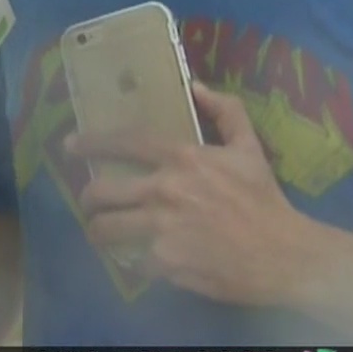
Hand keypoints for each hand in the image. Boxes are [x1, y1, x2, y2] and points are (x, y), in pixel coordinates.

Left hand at [69, 82, 328, 306]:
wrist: (283, 256)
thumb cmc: (265, 200)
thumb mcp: (250, 147)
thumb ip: (226, 111)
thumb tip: (196, 87)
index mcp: (182, 158)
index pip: (123, 142)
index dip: (90, 142)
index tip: (69, 146)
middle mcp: (164, 191)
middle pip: (101, 192)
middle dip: (88, 199)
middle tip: (91, 203)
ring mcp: (160, 229)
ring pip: (105, 230)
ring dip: (98, 231)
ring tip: (101, 233)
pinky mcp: (163, 264)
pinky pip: (130, 261)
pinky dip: (129, 260)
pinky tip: (133, 259)